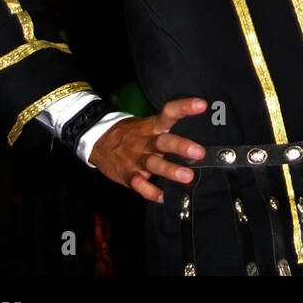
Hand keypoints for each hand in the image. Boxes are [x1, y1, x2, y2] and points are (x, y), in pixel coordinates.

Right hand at [89, 96, 207, 202]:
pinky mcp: (127, 174)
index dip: (184, 107)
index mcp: (153, 126)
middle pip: (164, 141)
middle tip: (199, 152)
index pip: (169, 113)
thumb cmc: (133, 134)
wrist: (98, 140)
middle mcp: (146, 141)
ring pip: (153, 163)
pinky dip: (150, 192)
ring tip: (187, 177)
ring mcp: (136, 158)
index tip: (202, 105)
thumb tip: (203, 134)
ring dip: (170, 170)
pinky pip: (139, 184)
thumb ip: (170, 129)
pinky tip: (163, 197)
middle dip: (181, 146)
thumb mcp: (148, 125)